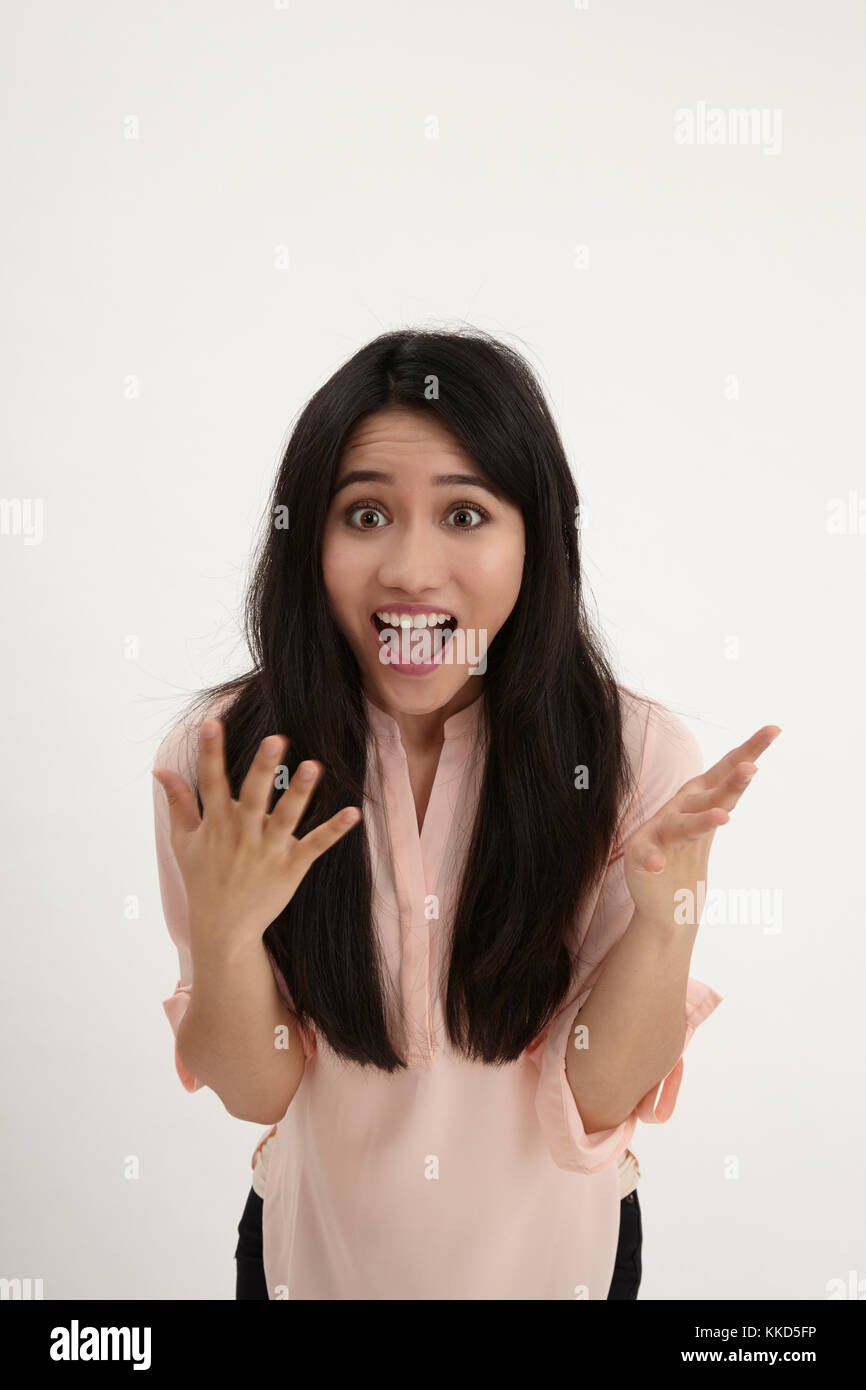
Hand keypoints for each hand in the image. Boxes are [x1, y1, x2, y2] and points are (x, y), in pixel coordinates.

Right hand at [153, 717, 361, 955]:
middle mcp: (242, 833)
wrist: (223, 928)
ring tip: (314, 766)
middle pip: (253, 795)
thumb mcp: (183, 840)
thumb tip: (161, 770)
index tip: (211, 723)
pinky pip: (315, 845)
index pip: (210, 782)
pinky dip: (334, 831)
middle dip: (263, 768)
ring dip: (301, 793)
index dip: (210, 753)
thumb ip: (177, 802)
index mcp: (215, 823)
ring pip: (286, 817)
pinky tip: (353, 813)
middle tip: (275, 739)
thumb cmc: (203, 878)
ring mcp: (268, 850)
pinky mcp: (291, 867)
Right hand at [622, 724, 781, 924]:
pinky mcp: (640, 853)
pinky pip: (646, 855)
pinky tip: (655, 864)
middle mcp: (682, 807)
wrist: (660, 893)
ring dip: (702, 821)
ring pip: (684, 825)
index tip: (775, 728)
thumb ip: (724, 796)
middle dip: (732, 782)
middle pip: (712, 794)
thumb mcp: (709, 821)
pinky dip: (650, 858)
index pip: (728, 770)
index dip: (750, 749)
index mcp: (701, 796)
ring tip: (722, 819)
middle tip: (752, 769)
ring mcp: (660, 830)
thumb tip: (751, 763)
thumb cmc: (686, 851)